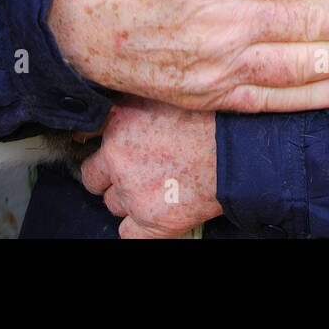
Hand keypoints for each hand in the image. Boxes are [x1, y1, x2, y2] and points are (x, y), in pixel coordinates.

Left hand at [79, 95, 219, 238]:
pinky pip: (128, 234)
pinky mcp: (152, 221)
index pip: (85, 137)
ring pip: (113, 204)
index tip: (112, 148)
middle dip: (112, 176)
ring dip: (129, 199)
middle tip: (139, 170)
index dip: (102, 144)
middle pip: (94, 178)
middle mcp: (118, 158)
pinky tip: (156, 211)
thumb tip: (110, 114)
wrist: (243, 150)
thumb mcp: (166, 94)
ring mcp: (133, 192)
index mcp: (119, 121)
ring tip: (158, 186)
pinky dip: (139, 226)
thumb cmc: (213, 119)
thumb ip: (134, 104)